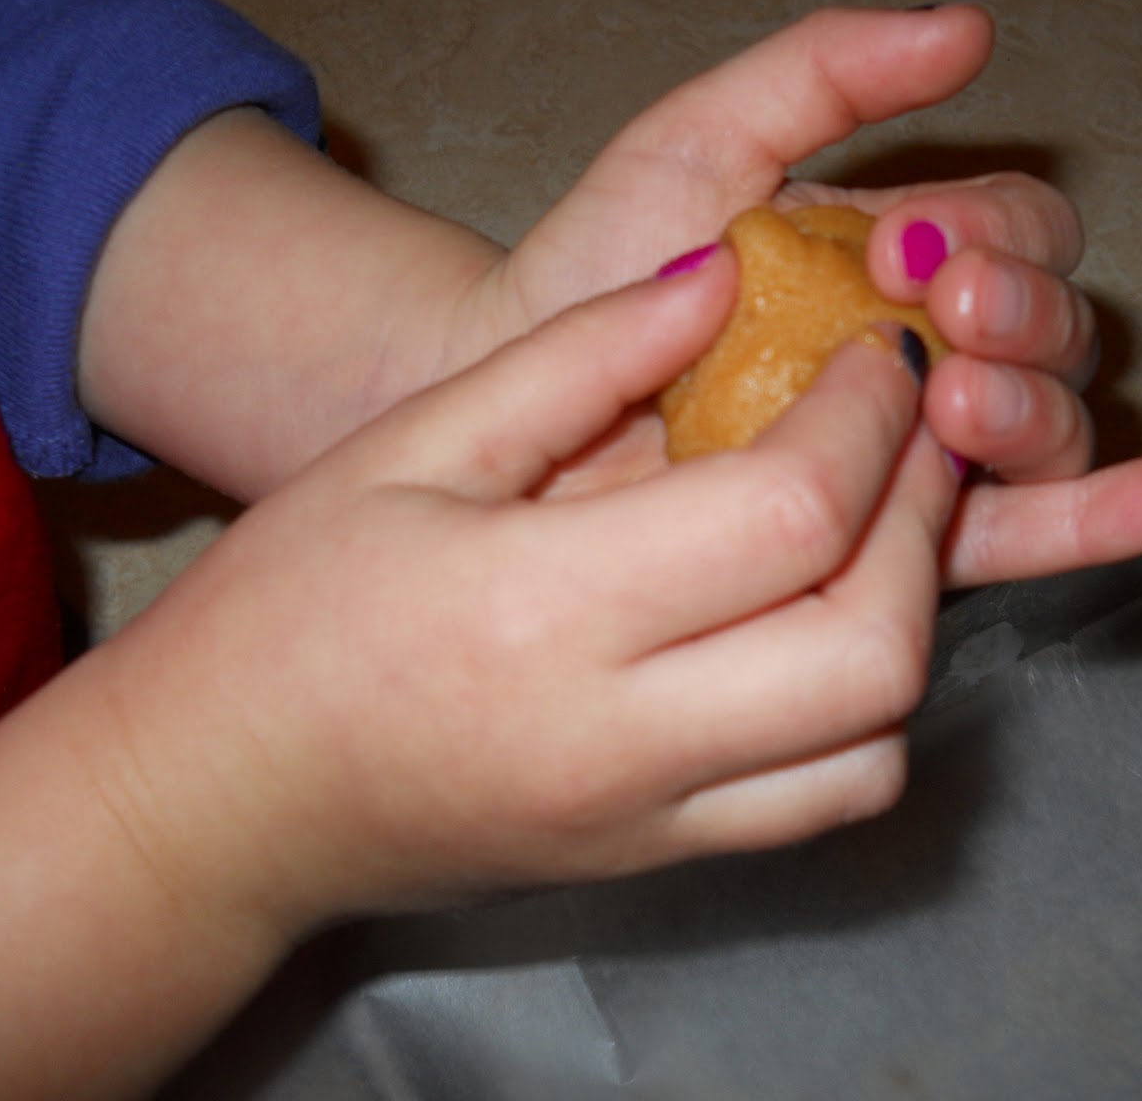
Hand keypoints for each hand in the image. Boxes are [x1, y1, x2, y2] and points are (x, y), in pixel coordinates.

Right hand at [88, 250, 955, 927]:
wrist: (220, 805)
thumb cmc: (287, 611)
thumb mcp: (407, 447)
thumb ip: (575, 358)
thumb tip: (721, 278)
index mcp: (545, 610)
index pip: (790, 513)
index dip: (869, 417)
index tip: (882, 352)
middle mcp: (621, 737)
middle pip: (874, 644)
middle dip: (921, 516)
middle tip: (909, 428)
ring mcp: (650, 821)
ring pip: (875, 741)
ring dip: (907, 618)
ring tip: (875, 523)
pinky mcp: (660, 864)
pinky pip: (823, 801)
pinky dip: (866, 710)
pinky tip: (820, 623)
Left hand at [461, 6, 1141, 586]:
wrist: (518, 394)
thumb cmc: (603, 271)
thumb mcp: (704, 142)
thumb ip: (824, 71)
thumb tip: (968, 28)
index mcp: (897, 256)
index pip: (1016, 227)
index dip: (992, 233)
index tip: (905, 249)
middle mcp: (925, 350)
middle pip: (1054, 327)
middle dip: (1019, 318)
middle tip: (943, 318)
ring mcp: (916, 450)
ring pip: (1049, 428)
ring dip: (1040, 407)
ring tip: (966, 399)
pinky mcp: (898, 543)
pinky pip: (1024, 533)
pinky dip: (1111, 514)